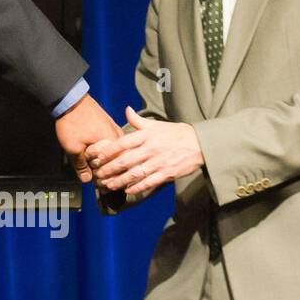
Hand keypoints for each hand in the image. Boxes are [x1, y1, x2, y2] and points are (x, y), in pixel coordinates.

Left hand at [55, 94, 121, 182]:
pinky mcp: (109, 126)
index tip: (101, 187)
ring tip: (97, 171)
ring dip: (107, 163)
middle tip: (99, 182)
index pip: (117, 168)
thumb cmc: (72, 122)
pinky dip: (106, 153)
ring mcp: (115, 130)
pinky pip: (112, 144)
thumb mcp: (73, 148)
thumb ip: (81, 166)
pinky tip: (98, 158)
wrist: (70, 99)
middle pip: (118, 161)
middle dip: (108, 173)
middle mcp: (118, 137)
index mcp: (113, 143)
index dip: (107, 180)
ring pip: (116, 153)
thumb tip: (88, 180)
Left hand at [87, 106, 203, 195]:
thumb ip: (139, 120)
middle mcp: (152, 149)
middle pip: (126, 160)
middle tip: (99, 174)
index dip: (109, 151)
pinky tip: (127, 190)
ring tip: (108, 185)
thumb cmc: (176, 134)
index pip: (124, 143)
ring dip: (119, 181)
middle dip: (110, 169)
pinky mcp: (167, 174)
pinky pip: (148, 182)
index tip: (98, 157)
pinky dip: (136, 187)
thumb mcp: (157, 125)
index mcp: (148, 135)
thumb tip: (126, 109)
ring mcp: (159, 162)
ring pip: (135, 174)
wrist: (200, 144)